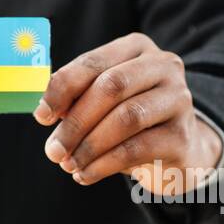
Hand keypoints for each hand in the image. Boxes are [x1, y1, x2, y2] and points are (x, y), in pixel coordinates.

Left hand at [33, 32, 222, 194]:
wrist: (179, 149)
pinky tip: (86, 174)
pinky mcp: (182, 136)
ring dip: (89, 145)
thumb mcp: (103, 101)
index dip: (62, 88)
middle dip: (76, 122)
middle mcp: (164, 67)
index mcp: (137, 48)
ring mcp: (179, 100)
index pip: (94, 62)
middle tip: (53, 150)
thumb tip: (44, 111)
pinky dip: (104, 164)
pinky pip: (137, 149)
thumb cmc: (129, 119)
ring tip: (68, 164)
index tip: (41, 116)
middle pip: (111, 87)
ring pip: (126, 118)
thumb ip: (75, 98)